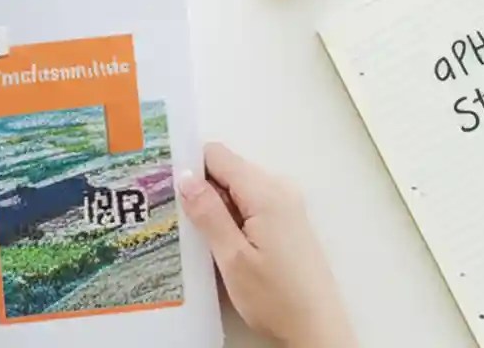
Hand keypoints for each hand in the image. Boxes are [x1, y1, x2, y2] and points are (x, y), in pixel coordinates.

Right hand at [178, 143, 356, 347]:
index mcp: (266, 192)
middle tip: (179, 220)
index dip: (190, 166)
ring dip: (216, 206)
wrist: (317, 329)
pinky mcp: (288, 221)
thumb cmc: (276, 297)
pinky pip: (252, 204)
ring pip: (238, 189)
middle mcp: (280, 189)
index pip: (218, 155)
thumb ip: (208, 213)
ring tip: (197, 237)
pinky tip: (221, 244)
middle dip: (201, 189)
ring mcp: (287, 204)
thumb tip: (185, 175)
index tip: (166, 186)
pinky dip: (232, 217)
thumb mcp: (233, 258)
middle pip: (228, 170)